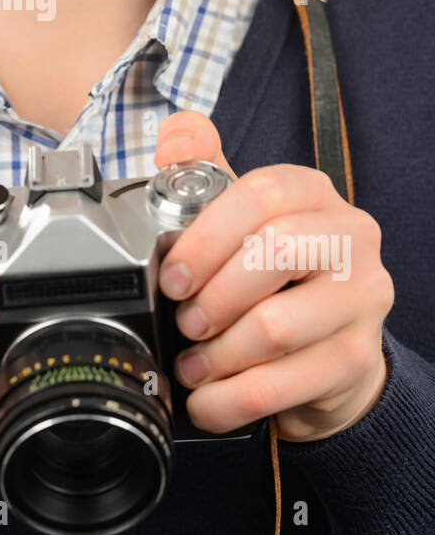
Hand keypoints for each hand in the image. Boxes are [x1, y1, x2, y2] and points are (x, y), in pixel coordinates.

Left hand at [153, 112, 393, 442]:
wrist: (326, 351)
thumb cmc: (273, 275)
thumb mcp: (236, 218)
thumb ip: (204, 172)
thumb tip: (179, 135)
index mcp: (314, 194)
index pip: (263, 193)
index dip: (207, 235)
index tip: (171, 273)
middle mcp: (350, 238)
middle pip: (274, 253)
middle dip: (213, 295)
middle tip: (184, 320)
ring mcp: (362, 299)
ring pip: (276, 326)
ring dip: (217, 353)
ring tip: (191, 364)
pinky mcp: (357, 359)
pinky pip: (282, 384)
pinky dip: (230, 398)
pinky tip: (208, 399)